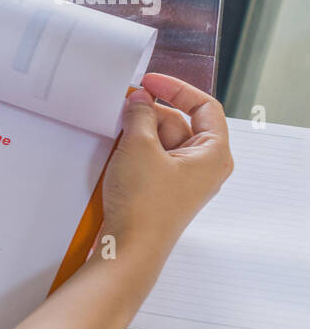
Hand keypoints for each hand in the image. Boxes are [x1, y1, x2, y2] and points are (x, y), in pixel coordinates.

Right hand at [101, 73, 232, 253]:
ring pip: (162, 140)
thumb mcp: (139, 147)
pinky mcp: (161, 190)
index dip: (177, 88)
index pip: (204, 107)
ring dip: (138, 132)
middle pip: (179, 122)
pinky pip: (150, 159)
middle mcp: (202, 166)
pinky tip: (115, 149)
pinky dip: (134, 150)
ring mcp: (181, 179)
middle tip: (123, 106)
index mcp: (213, 154)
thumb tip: (138, 99)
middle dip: (150, 113)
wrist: (128, 248)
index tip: (150, 81)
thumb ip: (139, 115)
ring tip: (115, 131)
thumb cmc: (144, 205)